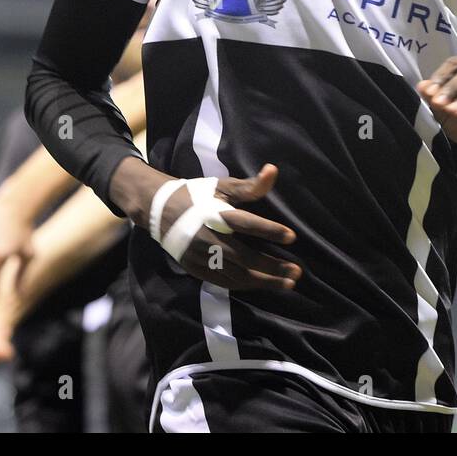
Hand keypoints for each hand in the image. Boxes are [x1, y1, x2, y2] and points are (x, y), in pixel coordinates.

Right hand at [114, 159, 301, 291]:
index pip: (247, 224)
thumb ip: (250, 186)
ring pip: (235, 275)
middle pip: (244, 257)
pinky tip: (263, 285)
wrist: (160, 210)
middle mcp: (208, 238)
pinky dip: (245, 285)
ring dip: (263, 282)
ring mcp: (200, 257)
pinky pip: (223, 282)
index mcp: (216, 214)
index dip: (269, 230)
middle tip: (297, 272)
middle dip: (273, 267)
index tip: (292, 237)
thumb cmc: (198, 195)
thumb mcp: (223, 187)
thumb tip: (273, 170)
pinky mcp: (195, 269)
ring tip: (288, 284)